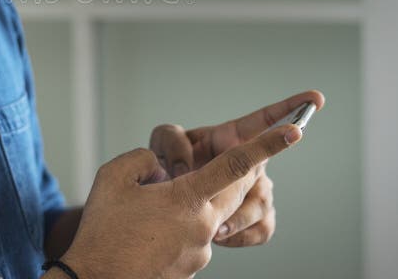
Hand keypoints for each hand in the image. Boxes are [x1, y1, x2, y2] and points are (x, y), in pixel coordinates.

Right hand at [56, 123, 302, 278]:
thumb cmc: (103, 230)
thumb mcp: (114, 177)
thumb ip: (144, 158)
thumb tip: (162, 167)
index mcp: (187, 199)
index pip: (235, 166)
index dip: (266, 146)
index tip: (293, 132)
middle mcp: (203, 225)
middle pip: (234, 190)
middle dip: (235, 172)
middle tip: (222, 159)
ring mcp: (201, 251)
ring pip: (213, 213)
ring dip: (196, 200)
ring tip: (152, 207)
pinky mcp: (193, 267)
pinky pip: (197, 235)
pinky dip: (181, 224)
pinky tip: (150, 230)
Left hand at [148, 90, 324, 247]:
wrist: (165, 196)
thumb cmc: (168, 160)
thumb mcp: (164, 140)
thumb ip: (172, 142)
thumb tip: (183, 168)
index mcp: (233, 138)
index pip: (264, 120)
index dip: (289, 108)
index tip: (314, 99)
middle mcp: (251, 163)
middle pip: (261, 170)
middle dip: (239, 188)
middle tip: (215, 200)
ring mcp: (257, 190)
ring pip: (261, 204)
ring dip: (239, 217)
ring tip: (215, 228)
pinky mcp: (256, 219)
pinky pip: (262, 230)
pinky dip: (242, 236)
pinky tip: (220, 236)